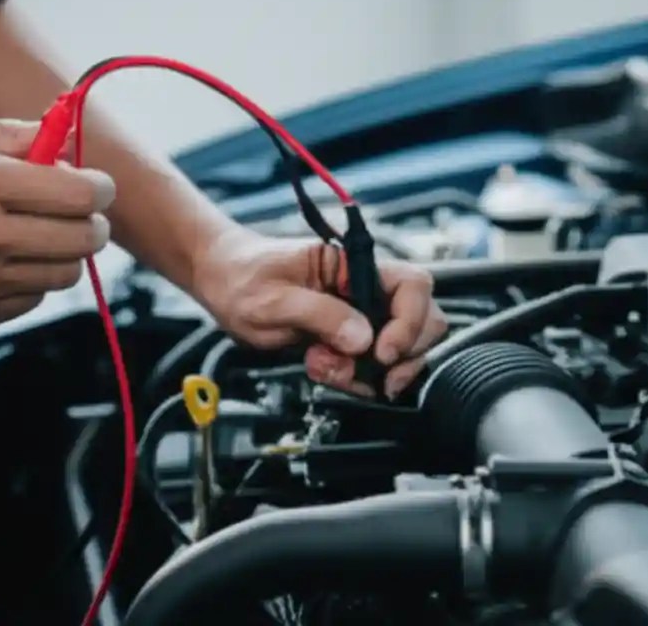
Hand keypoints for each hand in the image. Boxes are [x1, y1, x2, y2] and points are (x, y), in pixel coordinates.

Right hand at [0, 119, 114, 334]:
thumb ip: (8, 136)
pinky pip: (30, 302)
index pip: (79, 192)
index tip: (95, 185)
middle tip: (77, 211)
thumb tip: (63, 137)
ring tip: (39, 235)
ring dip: (64, 253)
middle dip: (91, 221)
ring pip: (65, 275)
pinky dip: (30, 281)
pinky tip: (5, 262)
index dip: (99, 187)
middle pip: (84, 239)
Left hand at [195, 233, 447, 398]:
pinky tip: (324, 369)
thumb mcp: (272, 299)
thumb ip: (319, 314)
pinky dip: (358, 379)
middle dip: (400, 355)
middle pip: (424, 321)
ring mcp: (364, 316)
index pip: (414, 286)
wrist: (223, 282)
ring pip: (404, 351)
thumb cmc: (243, 277)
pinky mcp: (352, 340)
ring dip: (373, 372)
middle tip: (362, 371)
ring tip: (325, 366)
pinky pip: (377, 367)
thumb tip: (363, 338)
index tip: (381, 352)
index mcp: (355, 267)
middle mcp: (368, 290)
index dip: (408, 322)